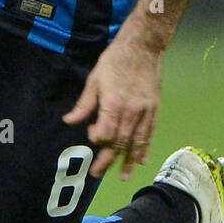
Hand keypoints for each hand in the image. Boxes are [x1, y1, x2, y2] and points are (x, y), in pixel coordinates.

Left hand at [62, 32, 162, 180]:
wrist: (143, 47)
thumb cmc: (114, 60)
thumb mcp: (94, 79)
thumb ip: (84, 104)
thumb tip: (69, 121)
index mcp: (114, 104)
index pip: (105, 133)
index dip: (96, 138)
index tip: (91, 133)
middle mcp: (131, 111)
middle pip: (120, 142)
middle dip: (108, 160)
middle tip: (98, 173)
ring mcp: (145, 112)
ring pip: (136, 142)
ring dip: (129, 161)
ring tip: (123, 176)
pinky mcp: (154, 109)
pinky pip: (149, 133)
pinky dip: (145, 148)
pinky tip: (141, 159)